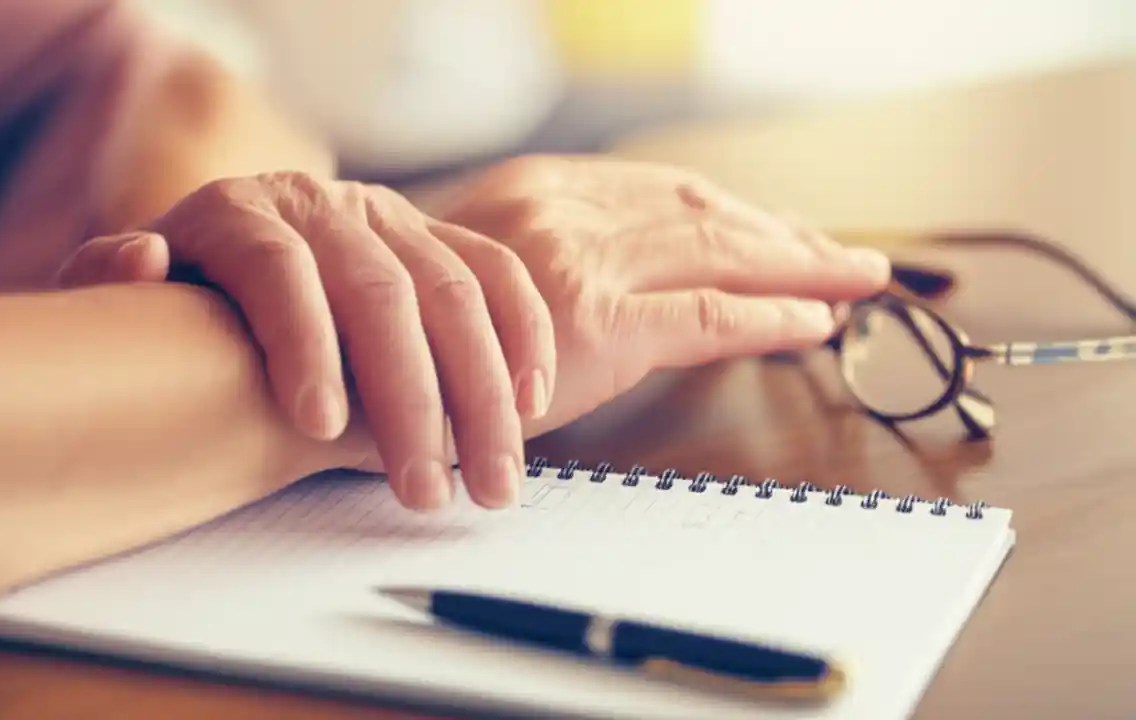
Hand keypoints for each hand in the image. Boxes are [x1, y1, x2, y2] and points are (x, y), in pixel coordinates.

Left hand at [56, 173, 555, 510]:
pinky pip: (500, 276)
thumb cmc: (184, 296)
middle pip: (381, 292)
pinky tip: (534, 404)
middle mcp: (321, 205)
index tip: (318, 427)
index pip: (277, 269)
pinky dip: (525, 338)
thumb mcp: (129, 289)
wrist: (233, 248)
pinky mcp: (440, 237)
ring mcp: (390, 218)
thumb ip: (112, 275)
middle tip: (427, 492)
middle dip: (411, 401)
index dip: (301, 343)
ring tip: (494, 482)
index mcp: (237, 214)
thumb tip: (141, 261)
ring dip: (485, 392)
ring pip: (455, 294)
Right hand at [431, 155, 890, 435]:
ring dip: (799, 267)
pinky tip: (810, 322)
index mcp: (535, 192)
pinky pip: (706, 315)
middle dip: (783, 236)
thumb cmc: (399, 335)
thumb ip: (538, 264)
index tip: (780, 232)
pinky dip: (767, 316)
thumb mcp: (472, 272)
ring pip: (719, 255)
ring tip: (854, 280)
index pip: (661, 192)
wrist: (340, 370)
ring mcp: (581, 266)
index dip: (733, 213)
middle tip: (842, 257)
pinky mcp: (595, 326)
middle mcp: (561, 213)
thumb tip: (613, 280)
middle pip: (702, 214)